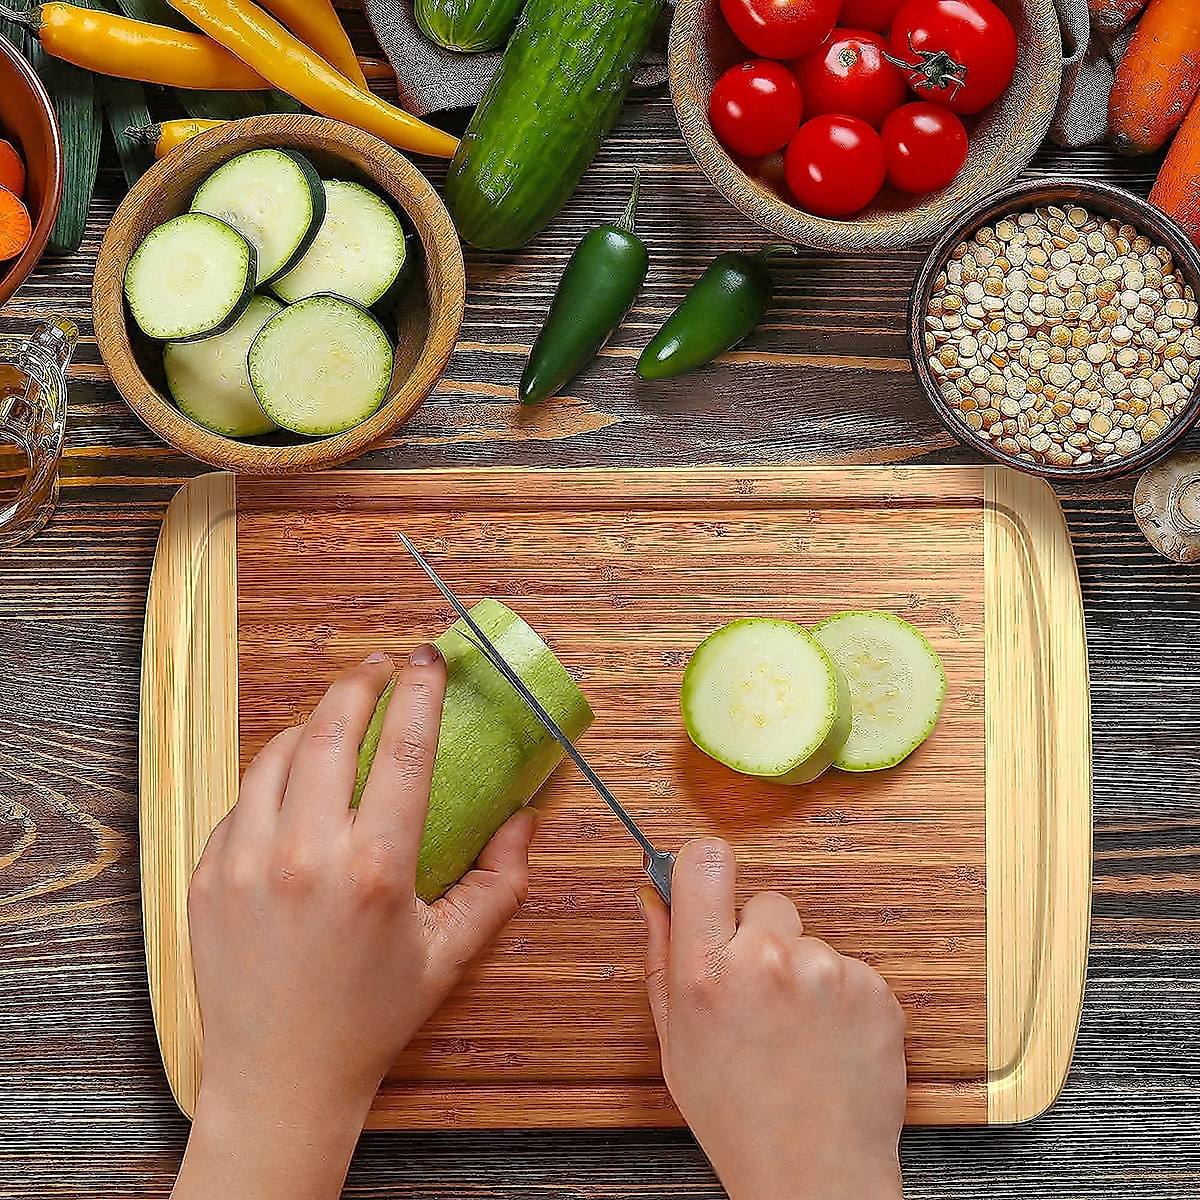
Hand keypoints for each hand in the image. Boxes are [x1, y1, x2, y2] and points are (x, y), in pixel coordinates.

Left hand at [173, 648, 533, 1199]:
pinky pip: (240, 800)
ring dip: (309, 723)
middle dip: (358, 682)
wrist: (282, 1077)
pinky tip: (294, 786)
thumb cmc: (371, 1017)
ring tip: (336, 718)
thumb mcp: (451, 951)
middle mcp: (304, 856)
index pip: (403, 748)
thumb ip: (500, 882)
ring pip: (275, 754)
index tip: (429, 659)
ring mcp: (244, 863)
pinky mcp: (207, 876)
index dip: (419, 691)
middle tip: (380, 666)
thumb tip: (523, 820)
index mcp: (374, 870)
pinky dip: (271, 778)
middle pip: (328, 729)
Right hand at [638, 838, 906, 1199]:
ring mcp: (828, 972)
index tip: (706, 877)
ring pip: (809, 940)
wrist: (812, 1175)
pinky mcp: (875, 989)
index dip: (705, 863)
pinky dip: (841, 997)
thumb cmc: (738, 1117)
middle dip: (760, 936)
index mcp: (707, 971)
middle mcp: (767, 960)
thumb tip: (653, 896)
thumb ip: (661, 956)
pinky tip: (827, 1040)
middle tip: (758, 994)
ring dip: (803, 972)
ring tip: (796, 1033)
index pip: (705, 862)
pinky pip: (851, 969)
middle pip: (765, 902)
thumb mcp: (675, 1040)